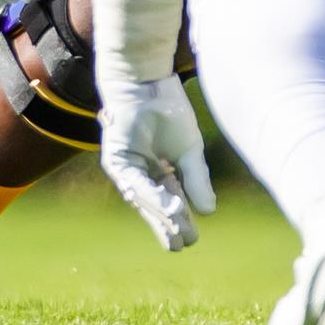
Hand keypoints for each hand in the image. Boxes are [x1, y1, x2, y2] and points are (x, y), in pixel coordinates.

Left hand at [98, 75, 215, 250]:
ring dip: (162, 214)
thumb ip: (195, 179)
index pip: (168, 200)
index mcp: (156, 170)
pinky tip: (170, 207)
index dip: (179, 220)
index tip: (190, 240)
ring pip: (144, 198)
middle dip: (168, 225)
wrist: (146, 80)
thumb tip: (208, 212)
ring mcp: (125, 165)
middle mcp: (138, 171)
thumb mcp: (189, 149)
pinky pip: (135, 182)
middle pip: (153, 205)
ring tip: (178, 232)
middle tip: (183, 245)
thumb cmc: (167, 109)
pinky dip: (153, 195)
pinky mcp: (116, 158)